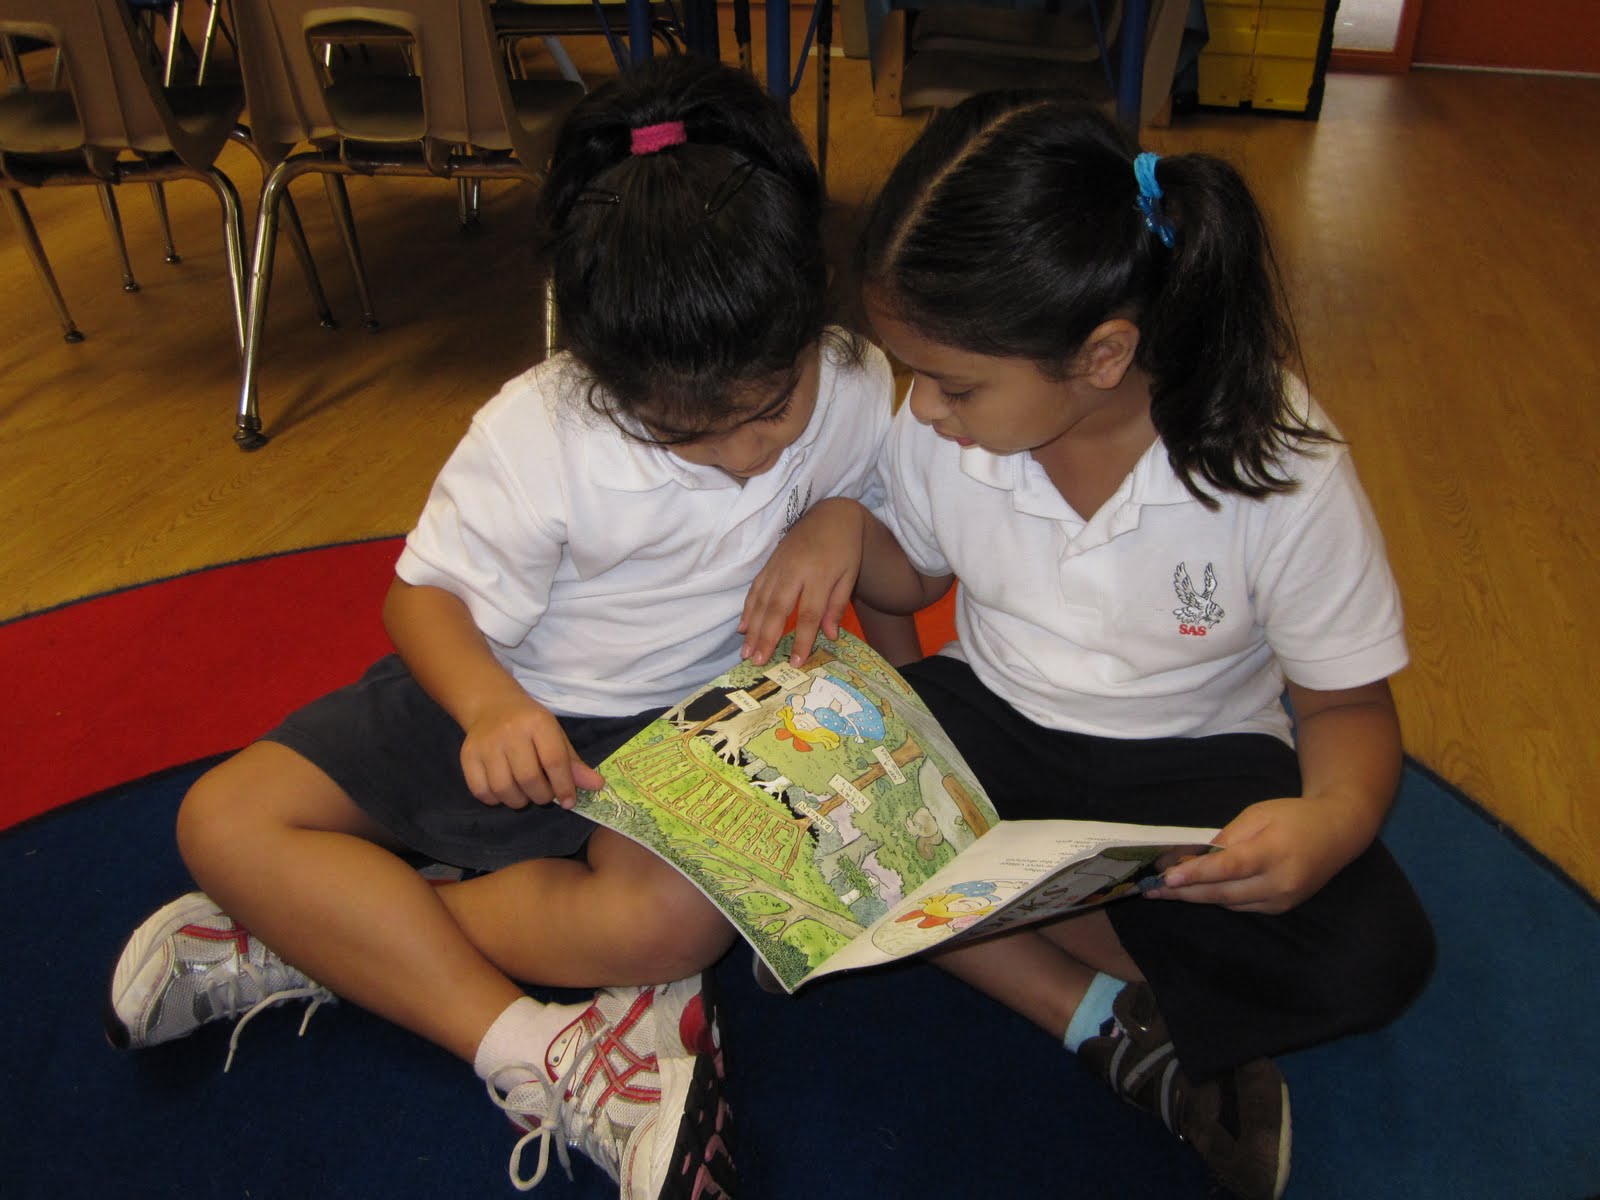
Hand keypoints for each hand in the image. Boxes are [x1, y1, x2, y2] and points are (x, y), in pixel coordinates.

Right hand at [459, 694, 602, 809]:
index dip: (564, 786)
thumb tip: (597, 786)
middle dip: (541, 796)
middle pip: (529, 779)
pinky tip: (504, 791)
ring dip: (519, 801)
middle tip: (544, 795)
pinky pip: (481, 791)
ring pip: (504, 789)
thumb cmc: (530, 725)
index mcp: (538, 723)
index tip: (568, 802)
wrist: (492, 706)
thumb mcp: (556, 736)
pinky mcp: (468, 756)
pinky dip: (495, 799)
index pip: (554, 761)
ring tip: (525, 794)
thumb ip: (573, 763)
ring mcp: (486, 744)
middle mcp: (510, 732)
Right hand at [740, 498, 866, 664]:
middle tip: (758, 662)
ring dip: (752, 628)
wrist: (830, 516)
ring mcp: (778, 567)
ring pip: (761, 601)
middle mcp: (794, 571)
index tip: (796, 662)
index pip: (808, 613)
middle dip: (766, 637)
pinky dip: (747, 609)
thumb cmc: (844, 550)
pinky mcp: (769, 564)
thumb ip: (837, 605)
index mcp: (819, 575)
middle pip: (777, 608)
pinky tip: (742, 628)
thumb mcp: (849, 576)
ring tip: (746, 652)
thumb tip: (829, 637)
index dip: (801, 638)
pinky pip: (755, 589)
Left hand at [1145, 795, 1367, 913]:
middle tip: (1152, 889)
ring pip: (1229, 903)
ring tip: (1165, 891)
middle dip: (1184, 892)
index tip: (1168, 878)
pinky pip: (1241, 906)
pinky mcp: (1281, 908)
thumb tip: (1193, 858)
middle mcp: (1279, 882)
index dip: (1197, 874)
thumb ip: (1227, 838)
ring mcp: (1282, 900)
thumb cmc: (1294, 816)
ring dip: (1196, 897)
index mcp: (1274, 853)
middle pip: (1223, 892)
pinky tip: (1197, 891)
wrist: (1338, 833)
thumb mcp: (1258, 815)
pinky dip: (1218, 898)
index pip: (1229, 868)